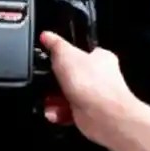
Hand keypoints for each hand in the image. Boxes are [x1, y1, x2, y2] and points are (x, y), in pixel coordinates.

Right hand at [39, 31, 146, 148]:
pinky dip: (58, 113)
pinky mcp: (88, 114)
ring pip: (66, 95)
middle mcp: (100, 78)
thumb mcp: (65, 54)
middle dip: (54, 81)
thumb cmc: (93, 83)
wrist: (102, 114)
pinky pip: (67, 112)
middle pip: (70, 76)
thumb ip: (55, 44)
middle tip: (47, 81)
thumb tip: (47, 35)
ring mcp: (94, 97)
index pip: (82, 52)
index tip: (51, 58)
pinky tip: (54, 112)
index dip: (65, 55)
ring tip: (49, 100)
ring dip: (53, 99)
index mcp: (100, 58)